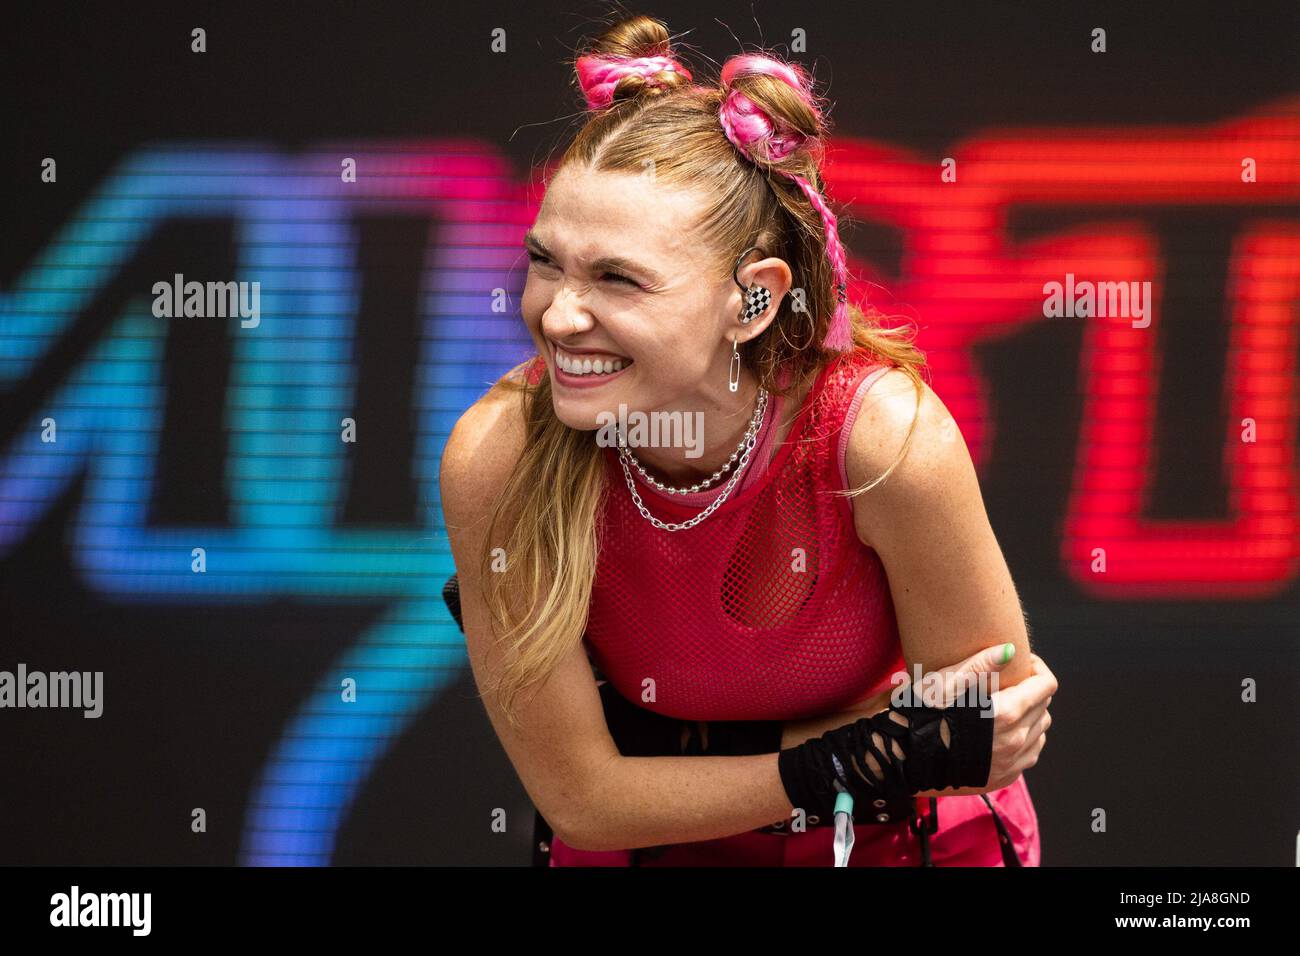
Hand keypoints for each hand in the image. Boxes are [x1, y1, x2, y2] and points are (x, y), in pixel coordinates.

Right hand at [781, 645, 1056, 793]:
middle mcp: (1015, 741)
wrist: (898, 759)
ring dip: (1030, 717)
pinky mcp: (1001, 779)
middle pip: (1044, 708)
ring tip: (1005, 707)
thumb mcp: (944, 682)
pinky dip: (1023, 740)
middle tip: (1008, 682)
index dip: (1037, 669)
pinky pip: (1028, 756)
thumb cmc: (917, 716)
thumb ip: (980, 664)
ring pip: (1040, 733)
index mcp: (1006, 713)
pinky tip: (1002, 732)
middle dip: (1032, 691)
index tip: (1021, 663)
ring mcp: (1010, 764)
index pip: (1046, 686)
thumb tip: (1011, 650)